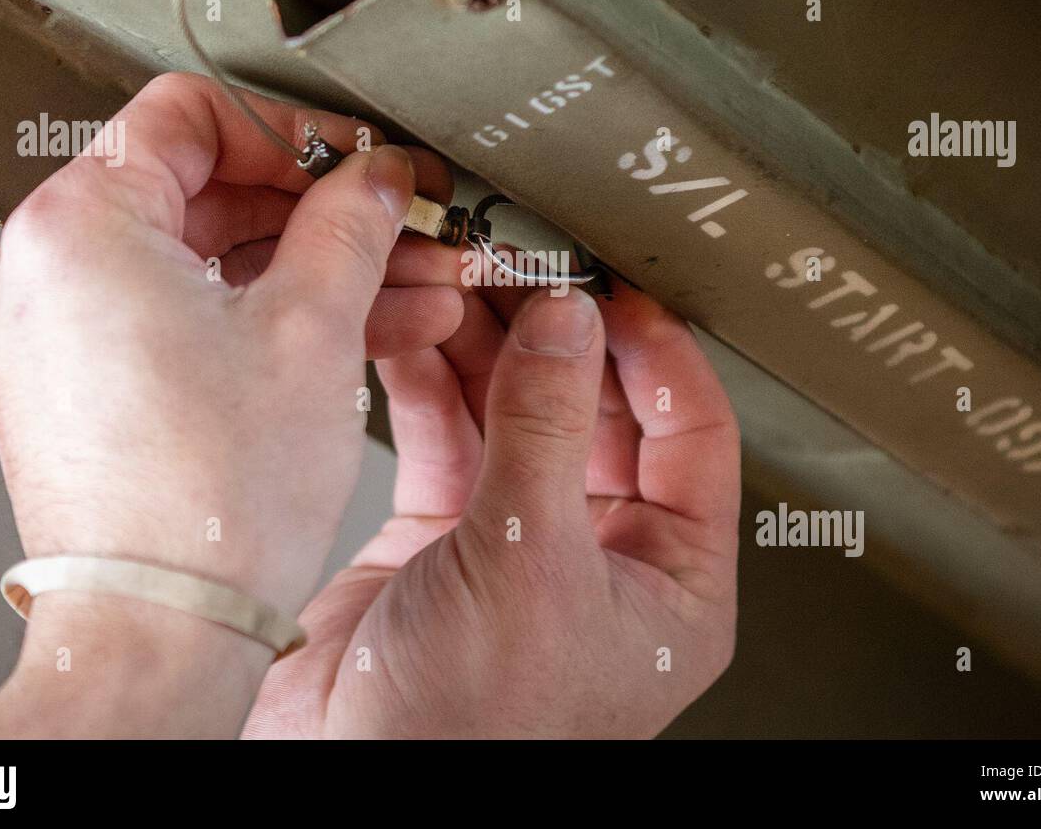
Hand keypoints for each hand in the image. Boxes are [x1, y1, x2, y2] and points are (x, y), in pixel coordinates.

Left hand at [0, 73, 464, 735]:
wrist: (163, 629)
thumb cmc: (207, 503)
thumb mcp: (311, 329)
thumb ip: (351, 222)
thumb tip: (375, 177)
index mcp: (77, 228)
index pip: (193, 116)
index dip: (297, 132)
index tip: (362, 161)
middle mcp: (45, 271)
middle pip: (211, 194)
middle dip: (331, 215)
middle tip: (410, 226)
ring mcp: (64, 332)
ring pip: (214, 262)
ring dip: (321, 273)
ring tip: (417, 289)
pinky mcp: (91, 382)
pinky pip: (192, 318)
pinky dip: (272, 319)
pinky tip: (367, 332)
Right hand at [245, 280, 740, 737]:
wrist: (348, 784)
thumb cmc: (469, 731)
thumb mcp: (531, 561)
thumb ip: (549, 426)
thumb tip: (568, 321)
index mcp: (671, 579)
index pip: (692, 433)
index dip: (657, 350)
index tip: (616, 284)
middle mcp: (601, 552)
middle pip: (596, 408)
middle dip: (556, 334)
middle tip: (521, 265)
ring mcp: (520, 536)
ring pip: (517, 410)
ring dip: (486, 345)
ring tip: (460, 280)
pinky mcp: (443, 532)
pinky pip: (448, 433)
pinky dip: (429, 380)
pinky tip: (414, 330)